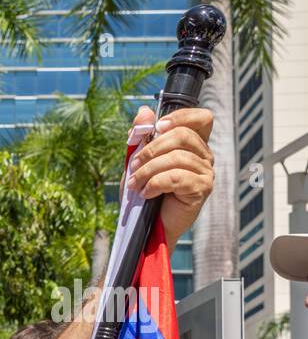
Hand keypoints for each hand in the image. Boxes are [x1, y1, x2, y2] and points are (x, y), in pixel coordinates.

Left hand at [124, 105, 214, 252]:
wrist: (147, 227)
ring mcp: (205, 172)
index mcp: (193, 144)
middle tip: (132, 167)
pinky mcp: (201, 189)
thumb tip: (144, 111)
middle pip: (182, 135)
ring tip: (134, 185)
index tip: (157, 127)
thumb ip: (140, 137)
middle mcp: (204, 156)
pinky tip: (146, 194)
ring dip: (147, 171)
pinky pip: (176, 177)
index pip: (201, 118)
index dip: (181, 116)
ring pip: (176, 158)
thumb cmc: (145, 193)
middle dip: (150, 150)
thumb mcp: (137, 162)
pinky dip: (154, 184)